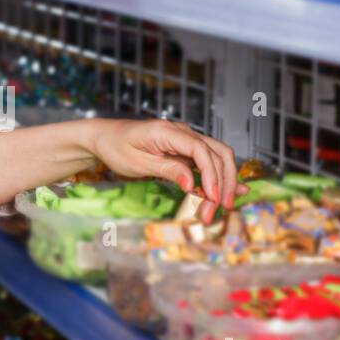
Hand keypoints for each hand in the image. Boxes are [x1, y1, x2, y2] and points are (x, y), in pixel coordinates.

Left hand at [88, 119, 246, 223]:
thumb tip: (191, 184)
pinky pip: (208, 160)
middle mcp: (182, 132)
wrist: (104, 137)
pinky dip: (220, 175)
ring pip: (218, 156)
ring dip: (224, 180)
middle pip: (217, 152)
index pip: (201, 150)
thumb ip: (167, 170)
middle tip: (219, 208)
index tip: (212, 197)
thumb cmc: (115, 147)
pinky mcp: (185, 149)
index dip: (211, 174)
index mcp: (168, 132)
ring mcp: (186, 139)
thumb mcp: (137, 163)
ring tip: (224, 205)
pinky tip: (234, 189)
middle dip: (223, 181)